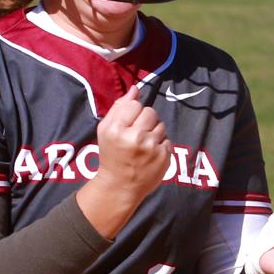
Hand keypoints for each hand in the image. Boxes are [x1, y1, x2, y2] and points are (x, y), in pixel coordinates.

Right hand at [77, 91, 170, 237]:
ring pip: (161, 125)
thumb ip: (119, 107)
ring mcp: (151, 148)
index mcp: (117, 129)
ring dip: (154, 132)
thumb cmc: (112, 154)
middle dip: (145, 121)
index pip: (135, 105)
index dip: (132, 113)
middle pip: (150, 112)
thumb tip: (136, 89)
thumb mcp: (106, 130)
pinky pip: (167, 139)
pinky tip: (150, 154)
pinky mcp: (164, 157)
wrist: (120, 185)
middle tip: (137, 135)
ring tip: (144, 145)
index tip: (128, 125)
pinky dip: (160, 145)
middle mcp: (135, 137)